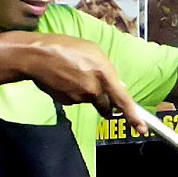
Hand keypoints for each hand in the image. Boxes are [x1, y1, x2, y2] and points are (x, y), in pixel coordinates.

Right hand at [15, 32, 147, 132]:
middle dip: (106, 103)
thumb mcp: (93, 50)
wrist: (36, 56)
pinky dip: (74, 92)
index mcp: (104, 74)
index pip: (122, 100)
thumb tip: (119, 86)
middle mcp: (93, 89)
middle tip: (96, 87)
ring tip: (74, 73)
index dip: (133, 116)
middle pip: (106, 105)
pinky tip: (65, 78)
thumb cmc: (65, 47)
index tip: (141, 129)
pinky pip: (76, 100)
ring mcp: (79, 98)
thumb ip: (108, 69)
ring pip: (90, 101)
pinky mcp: (67, 102)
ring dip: (87, 92)